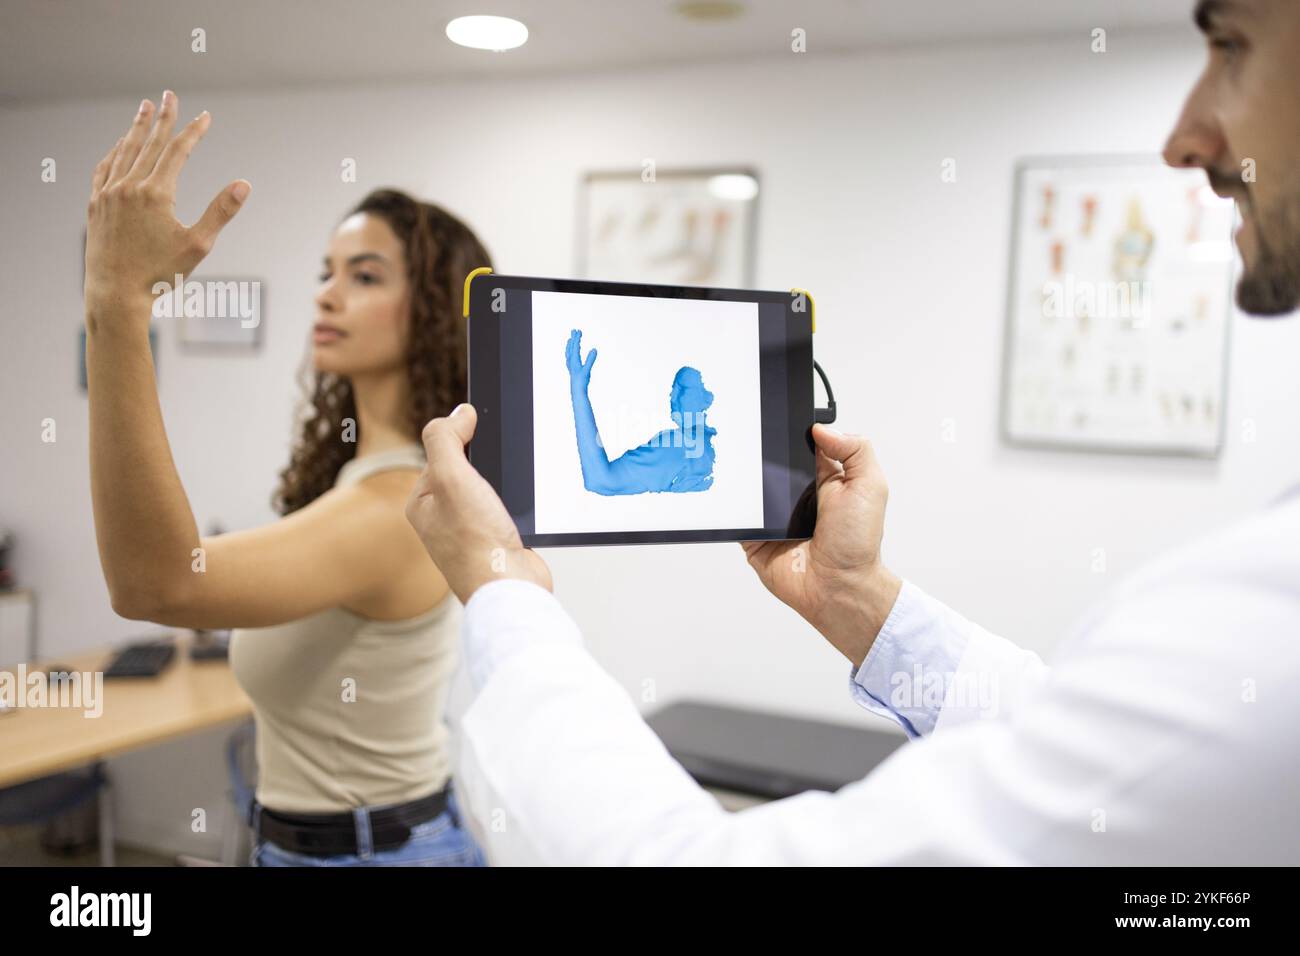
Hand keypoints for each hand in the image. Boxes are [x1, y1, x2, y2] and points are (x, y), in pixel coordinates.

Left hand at [85, 90, 249, 319]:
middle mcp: (129, 186)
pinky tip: (121, 145)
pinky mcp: (95, 204)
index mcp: (156, 193)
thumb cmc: (160, 274)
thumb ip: (221, 211)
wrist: (115, 293)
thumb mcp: (198, 245)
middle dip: (163, 117)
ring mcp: (108, 193)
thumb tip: (244, 184)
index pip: (178, 151)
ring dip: (137, 128)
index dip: (194, 132)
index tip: (205, 116)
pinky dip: (116, 152)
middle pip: (150, 142)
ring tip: (145, 108)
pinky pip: (106, 168)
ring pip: (125, 151)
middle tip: (170, 95)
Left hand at [406, 404, 552, 603]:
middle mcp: (442, 518)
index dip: (463, 439)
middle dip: (487, 464)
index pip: (440, 452)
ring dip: (504, 485)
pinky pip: (508, 507)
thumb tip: (458, 413)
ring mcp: (470, 530)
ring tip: (508, 496)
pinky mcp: (497, 540)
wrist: (511, 588)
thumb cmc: (477, 543)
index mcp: (422, 503)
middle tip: (497, 473)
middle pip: (468, 468)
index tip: (483, 436)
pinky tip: (521, 511)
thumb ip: (445, 439)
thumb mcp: (452, 478)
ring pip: (490, 488)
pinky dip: (517, 504)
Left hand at [565, 329, 596, 388]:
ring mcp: (571, 365)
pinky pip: (569, 358)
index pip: (575, 346)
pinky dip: (570, 353)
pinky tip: (571, 354)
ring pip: (569, 352)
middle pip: (571, 347)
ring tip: (570, 339)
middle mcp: (571, 361)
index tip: (579, 331)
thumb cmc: (582, 381)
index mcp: (574, 360)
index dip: (577, 338)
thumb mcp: (587, 370)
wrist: (577, 391)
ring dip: (570, 345)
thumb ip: (590, 359)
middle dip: (573, 338)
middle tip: (575, 330)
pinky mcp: (572, 369)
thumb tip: (594, 349)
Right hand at [741, 425, 901, 666]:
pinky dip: (730, 510)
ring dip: (744, 480)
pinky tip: (729, 499)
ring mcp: (774, 516)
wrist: (838, 588)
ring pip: (749, 488)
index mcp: (823, 477)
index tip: (776, 417)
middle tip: (750, 442)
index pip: (800, 445)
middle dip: (761, 453)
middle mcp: (797, 494)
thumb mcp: (869, 486)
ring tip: (736, 468)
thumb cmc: (857, 542)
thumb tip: (821, 428)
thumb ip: (855, 450)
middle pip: (771, 463)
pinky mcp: (755, 536)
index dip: (790, 431)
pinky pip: (736, 517)